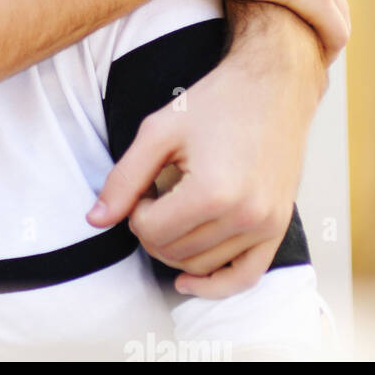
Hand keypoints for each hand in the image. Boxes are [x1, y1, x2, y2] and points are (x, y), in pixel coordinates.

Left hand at [87, 46, 318, 296]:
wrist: (271, 89)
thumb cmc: (214, 103)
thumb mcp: (157, 132)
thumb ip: (124, 178)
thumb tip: (95, 219)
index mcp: (212, 192)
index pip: (150, 230)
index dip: (134, 211)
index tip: (142, 186)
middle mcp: (245, 217)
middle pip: (174, 251)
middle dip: (152, 228)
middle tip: (155, 194)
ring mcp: (266, 227)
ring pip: (202, 265)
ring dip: (177, 247)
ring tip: (176, 208)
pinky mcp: (278, 229)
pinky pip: (246, 277)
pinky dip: (215, 285)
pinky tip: (188, 282)